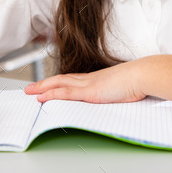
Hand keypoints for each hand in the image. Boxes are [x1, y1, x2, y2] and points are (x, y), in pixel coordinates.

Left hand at [24, 60, 145, 103]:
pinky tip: (41, 97)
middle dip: (43, 84)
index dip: (57, 82)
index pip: (71, 79)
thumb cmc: (137, 81)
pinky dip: (51, 94)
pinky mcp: (89, 91)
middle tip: (30, 87)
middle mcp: (88, 79)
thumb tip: (116, 96)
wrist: (142, 75)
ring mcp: (87, 84)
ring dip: (42, 88)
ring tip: (29, 92)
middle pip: (60, 79)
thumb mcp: (122, 87)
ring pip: (58, 84)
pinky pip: (65, 93)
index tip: (48, 85)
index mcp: (96, 79)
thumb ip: (114, 91)